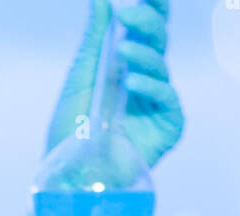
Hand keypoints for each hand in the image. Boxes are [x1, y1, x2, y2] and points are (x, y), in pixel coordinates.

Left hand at [27, 0, 183, 215]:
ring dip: (143, 56)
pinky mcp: (166, 128)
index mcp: (128, 64)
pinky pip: (168, 100)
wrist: (71, 174)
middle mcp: (146, 81)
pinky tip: (133, 84)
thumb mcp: (82, 75)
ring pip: (161, 67)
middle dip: (148, 21)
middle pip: (159, 40)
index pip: (147, 28)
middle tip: (128, 11)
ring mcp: (157, 105)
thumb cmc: (73, 127)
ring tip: (122, 52)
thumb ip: (96, 36)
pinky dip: (152, 88)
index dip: (152, 6)